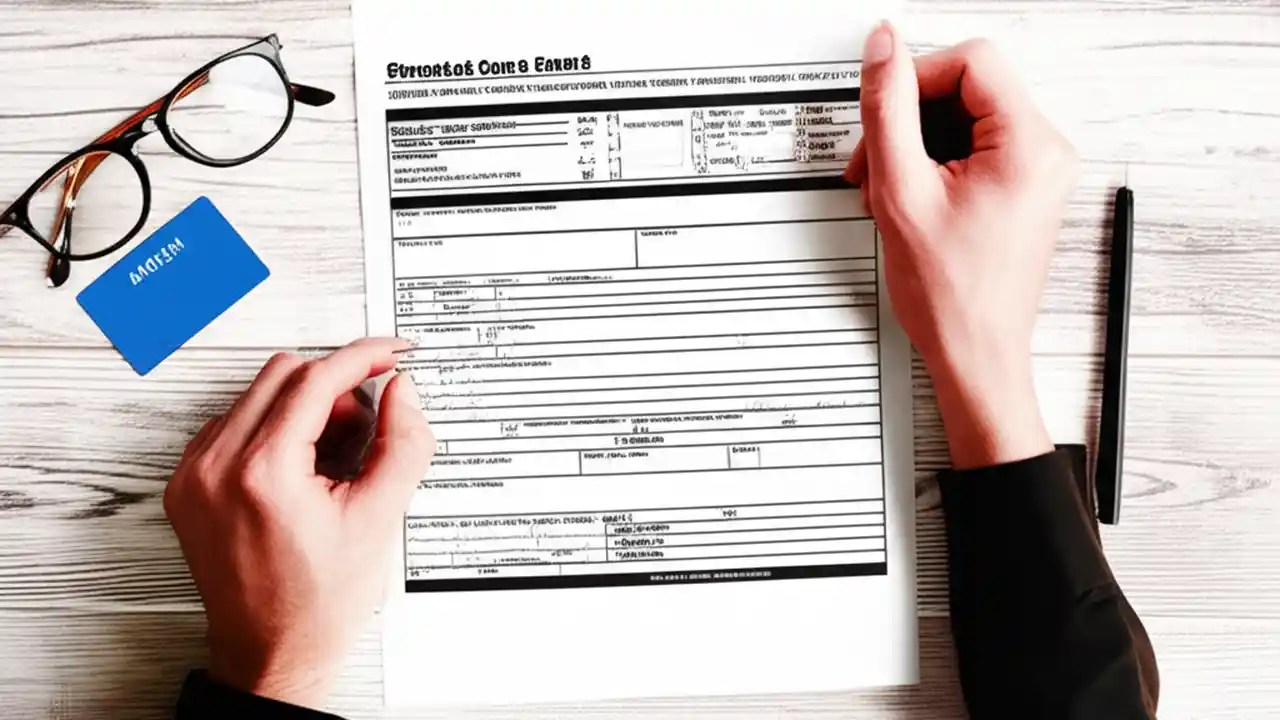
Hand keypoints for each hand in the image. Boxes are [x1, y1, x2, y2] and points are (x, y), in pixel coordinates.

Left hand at [164, 338, 434, 707]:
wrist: (272, 653)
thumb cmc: (318, 604)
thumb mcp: (380, 519)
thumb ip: (402, 444)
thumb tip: (403, 392)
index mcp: (261, 473)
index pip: (316, 379)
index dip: (363, 357)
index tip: (390, 353)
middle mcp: (214, 468)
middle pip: (281, 374)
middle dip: (334, 384)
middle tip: (366, 421)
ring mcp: (193, 477)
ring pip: (255, 395)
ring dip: (302, 405)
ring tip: (333, 457)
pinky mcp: (186, 487)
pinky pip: (231, 424)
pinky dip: (272, 427)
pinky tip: (300, 466)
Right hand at [846, 24, 1076, 468]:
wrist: (975, 354)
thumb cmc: (953, 297)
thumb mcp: (902, 191)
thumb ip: (888, 110)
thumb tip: (883, 49)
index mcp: (1030, 145)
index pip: (970, 62)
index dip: (914, 80)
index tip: (884, 116)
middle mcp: (1045, 151)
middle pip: (965, 88)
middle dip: (909, 120)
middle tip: (875, 164)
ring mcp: (1036, 170)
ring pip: (962, 119)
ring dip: (914, 145)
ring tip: (889, 190)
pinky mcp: (1021, 188)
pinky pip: (971, 149)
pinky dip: (931, 165)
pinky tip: (909, 200)